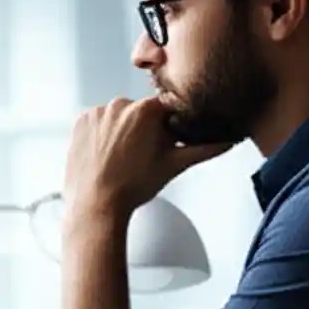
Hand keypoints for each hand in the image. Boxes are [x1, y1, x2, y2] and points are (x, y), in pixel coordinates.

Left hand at [64, 96, 229, 222]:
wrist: (96, 204)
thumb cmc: (135, 186)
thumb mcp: (173, 165)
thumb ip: (203, 150)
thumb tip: (229, 142)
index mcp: (146, 109)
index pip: (166, 108)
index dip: (168, 126)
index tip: (165, 142)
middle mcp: (120, 104)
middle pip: (140, 112)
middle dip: (144, 129)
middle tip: (143, 156)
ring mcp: (97, 112)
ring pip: (118, 116)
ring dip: (123, 131)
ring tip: (122, 159)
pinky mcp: (80, 122)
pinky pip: (98, 121)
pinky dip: (103, 133)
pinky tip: (106, 154)